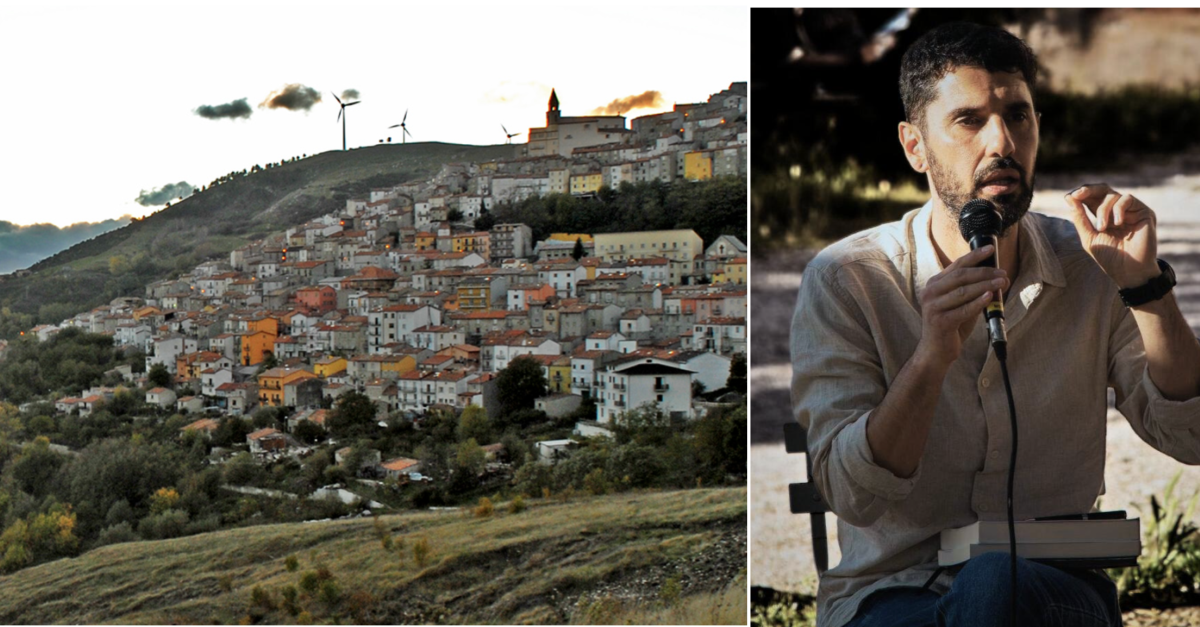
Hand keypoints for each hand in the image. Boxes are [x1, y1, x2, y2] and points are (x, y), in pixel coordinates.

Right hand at [916, 245, 1008, 368]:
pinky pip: (963, 310)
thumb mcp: (961, 303)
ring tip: (1002, 283)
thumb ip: (974, 290)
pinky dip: (978, 302)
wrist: (936, 351)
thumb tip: (1000, 278)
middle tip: (1003, 273)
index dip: (974, 256)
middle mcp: (930, 292)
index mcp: (934, 284)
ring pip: (963, 291)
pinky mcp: (940, 322)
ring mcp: (933, 307)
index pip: (957, 265)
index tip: (991, 249)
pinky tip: (990, 296)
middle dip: (984, 272)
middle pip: (960, 276)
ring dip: (985, 285)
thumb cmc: (951, 325)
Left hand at [1064, 184, 1159, 288]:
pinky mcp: (1144, 212)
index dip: (1081, 194)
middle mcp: (1118, 211)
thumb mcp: (1089, 238)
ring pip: (1113, 195)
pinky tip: (1117, 223)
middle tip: (1079, 194)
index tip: (1069, 197)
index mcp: (1104, 216)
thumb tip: (1069, 198)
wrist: (1129, 271)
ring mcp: (1131, 211)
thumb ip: (1080, 218)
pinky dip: (1118, 209)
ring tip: (1102, 228)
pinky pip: (1128, 199)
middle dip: (1089, 190)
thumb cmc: (1109, 257)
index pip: (1092, 198)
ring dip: (1103, 210)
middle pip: (1103, 190)